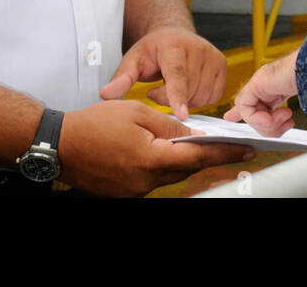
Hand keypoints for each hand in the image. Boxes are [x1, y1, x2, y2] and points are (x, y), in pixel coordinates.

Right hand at [58, 100, 251, 195]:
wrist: (59, 145)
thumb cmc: (93, 124)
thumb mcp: (138, 113)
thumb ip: (170, 125)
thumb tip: (193, 134)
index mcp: (150, 159)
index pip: (198, 157)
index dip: (225, 152)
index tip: (246, 149)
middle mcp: (145, 181)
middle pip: (187, 168)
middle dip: (206, 155)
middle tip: (226, 144)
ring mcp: (135, 190)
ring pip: (171, 174)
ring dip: (182, 159)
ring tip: (191, 142)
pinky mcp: (126, 192)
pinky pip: (153, 178)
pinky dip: (163, 164)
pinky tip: (162, 151)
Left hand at [101, 27, 226, 118]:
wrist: (174, 35)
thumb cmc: (153, 51)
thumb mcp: (133, 60)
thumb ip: (122, 78)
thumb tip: (105, 94)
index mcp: (174, 46)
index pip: (177, 75)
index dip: (178, 96)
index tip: (182, 116)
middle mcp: (198, 48)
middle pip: (189, 91)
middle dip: (171, 99)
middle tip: (158, 89)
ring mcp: (214, 56)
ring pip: (202, 96)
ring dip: (186, 100)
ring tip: (173, 87)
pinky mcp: (223, 65)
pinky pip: (214, 96)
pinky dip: (200, 98)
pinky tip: (189, 88)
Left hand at [223, 51, 303, 136]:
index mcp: (280, 85)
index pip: (256, 100)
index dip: (247, 111)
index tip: (230, 117)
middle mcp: (268, 83)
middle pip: (253, 113)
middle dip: (269, 128)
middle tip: (287, 124)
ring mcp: (262, 82)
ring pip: (248, 113)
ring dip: (268, 125)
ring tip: (286, 117)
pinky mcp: (258, 82)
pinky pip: (245, 106)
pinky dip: (257, 118)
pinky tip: (272, 118)